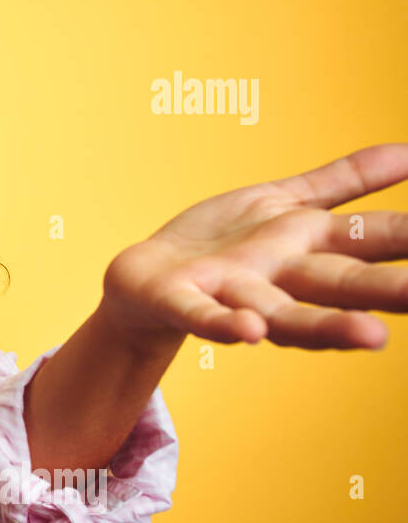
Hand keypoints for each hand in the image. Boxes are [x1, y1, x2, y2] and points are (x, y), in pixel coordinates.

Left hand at [99, 142, 407, 350]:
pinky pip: (205, 316)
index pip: (381, 244)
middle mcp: (282, 279)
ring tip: (370, 338)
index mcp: (312, 250)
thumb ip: (346, 183)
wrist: (140, 280)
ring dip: (326, 327)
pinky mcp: (182, 301)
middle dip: (395, 291)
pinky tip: (249, 332)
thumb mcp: (285, 204)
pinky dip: (226, 324)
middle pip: (346, 285)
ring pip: (287, 313)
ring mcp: (233, 294)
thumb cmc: (220, 245)